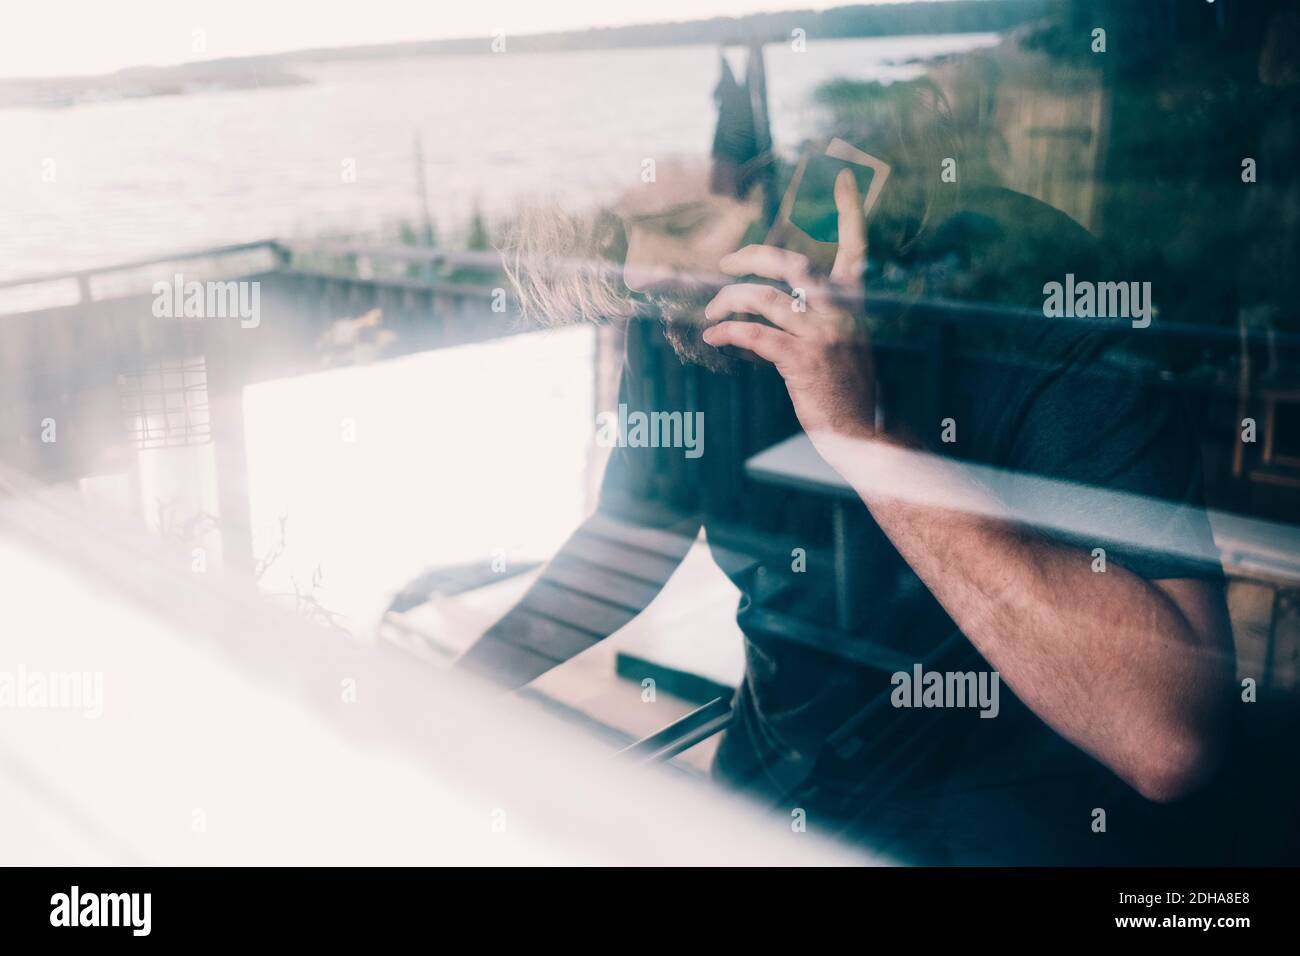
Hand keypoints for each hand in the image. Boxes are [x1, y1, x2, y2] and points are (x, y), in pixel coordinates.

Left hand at [702, 168, 875, 444]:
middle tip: (725, 264)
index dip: (850, 212)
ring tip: (709, 313)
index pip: (856, 248)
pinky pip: (754, 335)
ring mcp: (821, 335)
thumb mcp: (840, 343)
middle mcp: (839, 312)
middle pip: (792, 263)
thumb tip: (763, 307)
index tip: (844, 177)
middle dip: (752, 255)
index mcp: (853, 302)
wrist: (860, 431)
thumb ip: (812, 317)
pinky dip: (728, 333)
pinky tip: (713, 338)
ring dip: (728, 301)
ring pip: (763, 298)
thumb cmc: (844, 387)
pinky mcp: (802, 362)